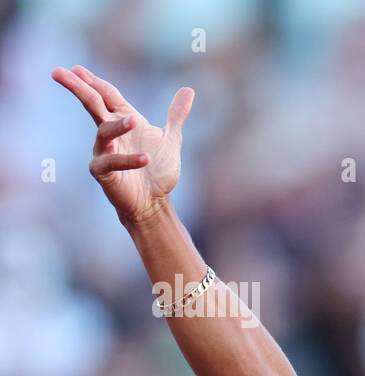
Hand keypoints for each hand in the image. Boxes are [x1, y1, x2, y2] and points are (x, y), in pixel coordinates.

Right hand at [52, 65, 193, 225]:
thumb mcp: (171, 138)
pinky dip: (129, 160)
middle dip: (77, 88)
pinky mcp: (103, 172)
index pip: (106, 95)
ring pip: (104, 132)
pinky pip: (112, 162)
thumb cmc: (157, 170)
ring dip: (118, 125)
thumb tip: (189, 90)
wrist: (155, 202)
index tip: (76, 68)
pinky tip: (145, 158)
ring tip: (134, 121)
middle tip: (59, 72)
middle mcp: (109, 133)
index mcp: (122, 120)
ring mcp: (104, 151)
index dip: (93, 81)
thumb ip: (176, 115)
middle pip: (92, 105)